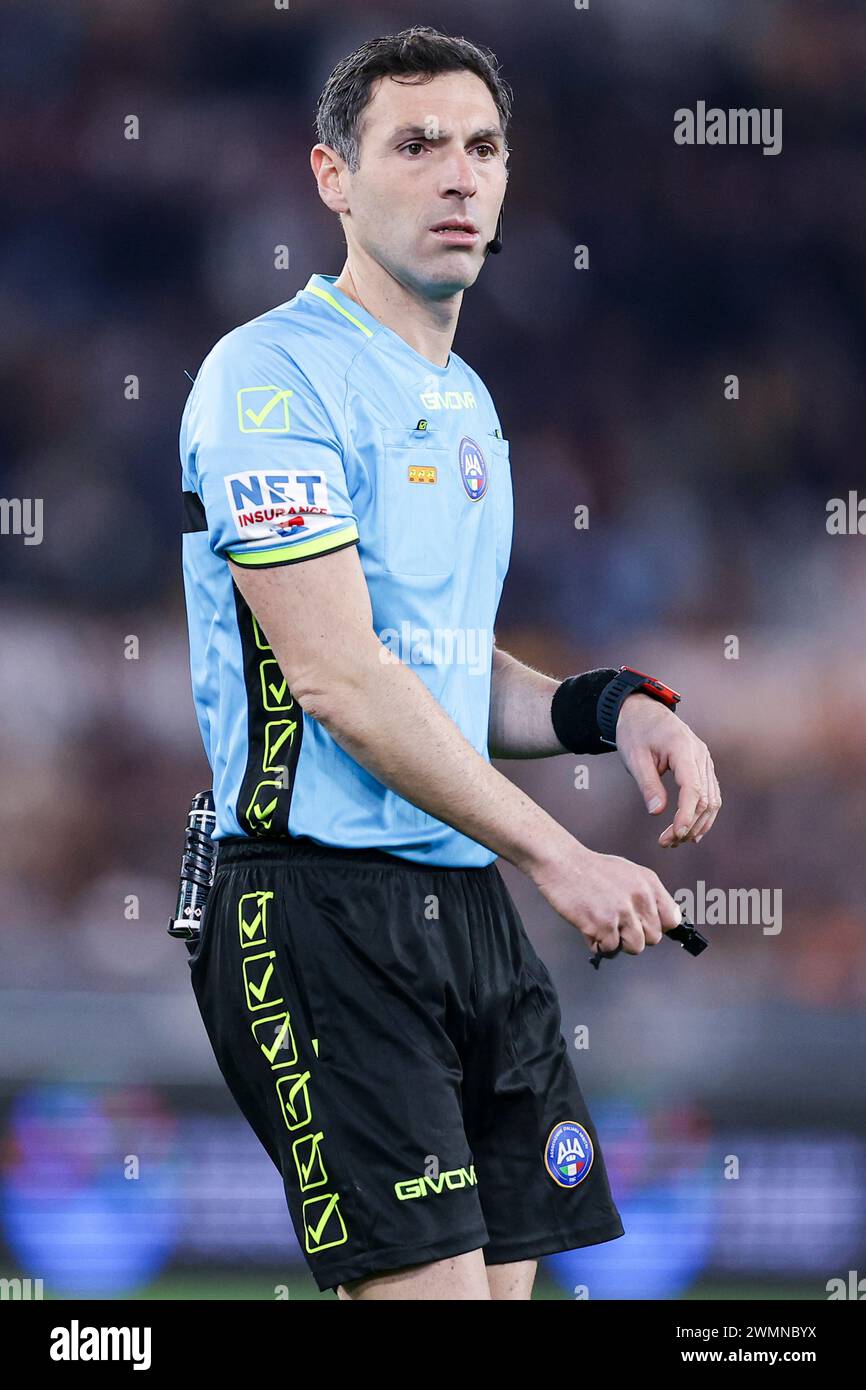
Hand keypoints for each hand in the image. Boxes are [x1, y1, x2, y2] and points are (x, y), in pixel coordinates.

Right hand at [531, 840, 682, 955]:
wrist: (562, 862)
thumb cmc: (591, 869)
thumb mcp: (628, 873)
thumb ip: (647, 895)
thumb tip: (664, 919)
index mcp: (648, 884)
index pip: (672, 920)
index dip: (658, 927)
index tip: (645, 927)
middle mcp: (639, 898)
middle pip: (654, 938)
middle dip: (636, 936)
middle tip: (617, 925)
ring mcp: (621, 913)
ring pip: (635, 947)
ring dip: (619, 943)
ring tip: (604, 928)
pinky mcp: (602, 925)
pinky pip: (609, 949)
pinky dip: (598, 944)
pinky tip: (589, 927)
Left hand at [615, 693, 721, 847]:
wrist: (642, 711)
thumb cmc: (635, 732)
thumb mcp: (634, 757)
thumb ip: (647, 784)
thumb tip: (657, 813)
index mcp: (682, 747)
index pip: (692, 787)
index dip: (686, 814)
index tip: (675, 835)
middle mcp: (700, 754)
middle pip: (705, 798)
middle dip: (688, 824)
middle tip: (666, 843)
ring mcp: (705, 760)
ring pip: (712, 799)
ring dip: (698, 824)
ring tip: (676, 842)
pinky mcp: (703, 766)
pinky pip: (710, 794)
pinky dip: (703, 814)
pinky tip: (692, 832)